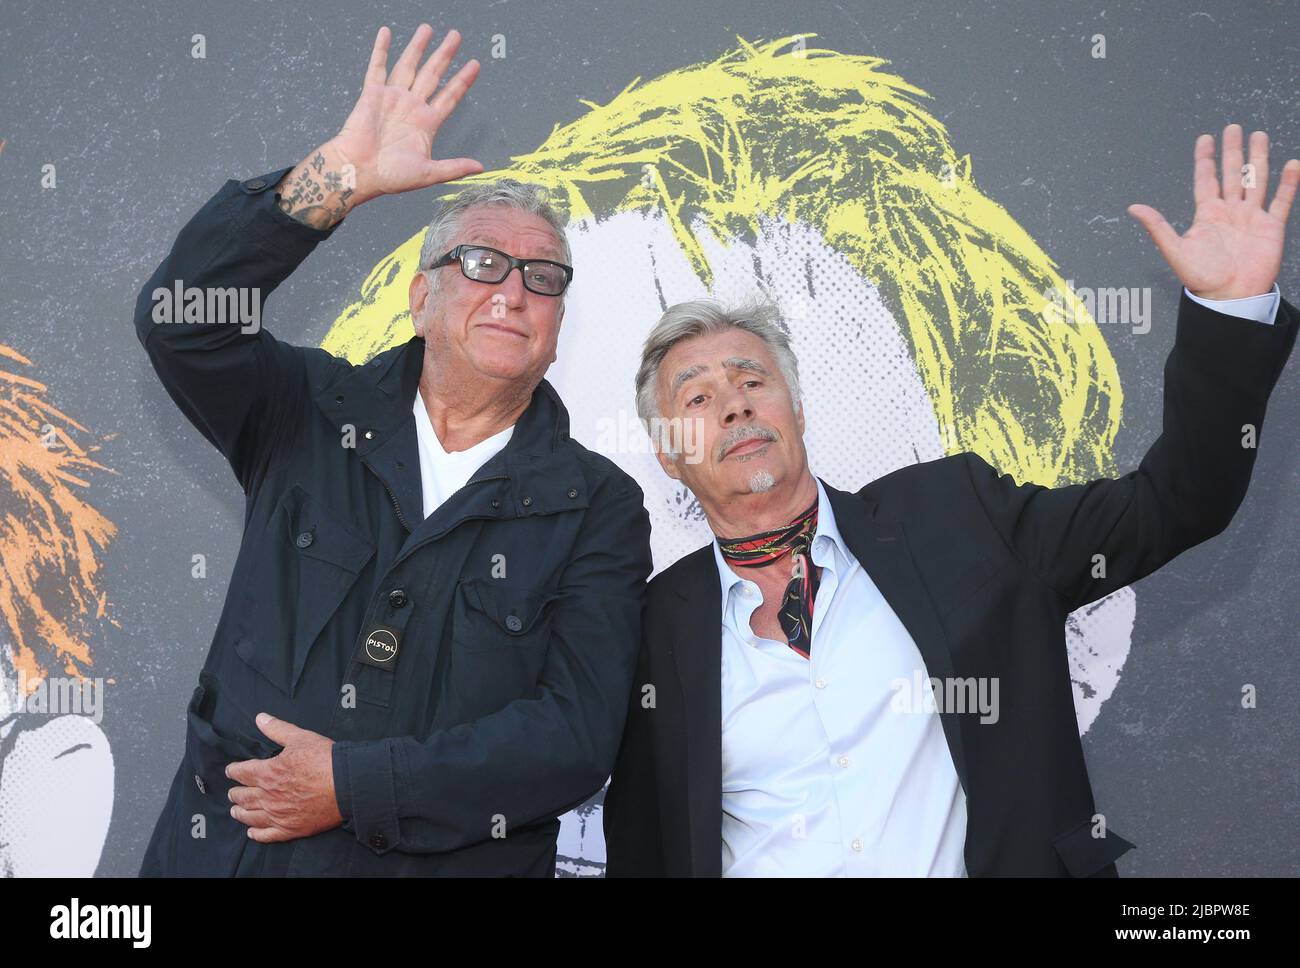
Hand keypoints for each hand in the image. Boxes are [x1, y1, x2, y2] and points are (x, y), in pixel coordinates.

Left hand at [226, 713, 341, 843]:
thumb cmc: (324, 760)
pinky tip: (252, 832)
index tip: (230, 771)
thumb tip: (260, 718)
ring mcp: (278, 815)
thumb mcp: (300, 738)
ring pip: (251, 816)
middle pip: (243, 796)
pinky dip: (256, 834)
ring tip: (235, 811)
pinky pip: (267, 835)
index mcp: (268, 773)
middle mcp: (268, 796)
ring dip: (240, 813)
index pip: (242, 772)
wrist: (346, 785)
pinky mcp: (290, 828)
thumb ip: (277, 729)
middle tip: (232, 792)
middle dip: (235, 793)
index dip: (234, 771)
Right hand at [329, 24, 483, 205]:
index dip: (462, 80)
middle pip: (432, 74)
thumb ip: (454, 168)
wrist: (359, 172)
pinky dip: (381, 49)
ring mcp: (392, 98)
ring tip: (427, 29)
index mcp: (426, 123)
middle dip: (445, 55)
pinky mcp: (372, 94)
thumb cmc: (390, 177)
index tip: (475, 65)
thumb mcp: (428, 173)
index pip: (450, 96)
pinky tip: (386, 33)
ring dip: (418, 47)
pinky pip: (377, 67)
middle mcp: (411, 107)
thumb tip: (480, 168)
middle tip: (456, 36)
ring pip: (408, 65)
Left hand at [1127, 123, 1298, 299]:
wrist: (1230, 296)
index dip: (1205, 159)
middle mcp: (1230, 212)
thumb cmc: (1201, 278)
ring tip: (1259, 136)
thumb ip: (1157, 226)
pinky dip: (1288, 183)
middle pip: (1232, 173)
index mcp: (1207, 214)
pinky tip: (1291, 164)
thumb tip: (1133, 208)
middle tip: (1233, 128)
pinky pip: (1281, 200)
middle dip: (1233, 151)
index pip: (1206, 179)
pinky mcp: (1271, 227)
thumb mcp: (1174, 250)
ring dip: (1258, 158)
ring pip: (1256, 180)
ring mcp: (1251, 217)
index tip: (1206, 137)